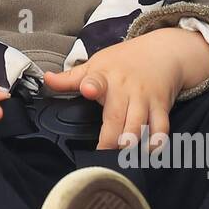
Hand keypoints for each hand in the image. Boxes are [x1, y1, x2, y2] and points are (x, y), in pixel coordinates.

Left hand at [42, 28, 208, 149]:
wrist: (162, 51)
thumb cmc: (123, 61)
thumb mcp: (95, 64)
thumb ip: (71, 79)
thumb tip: (46, 79)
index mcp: (105, 77)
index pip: (96, 80)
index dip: (91, 85)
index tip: (88, 90)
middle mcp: (125, 88)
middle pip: (117, 118)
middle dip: (111, 139)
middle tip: (102, 155)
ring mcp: (145, 98)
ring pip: (139, 126)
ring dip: (131, 144)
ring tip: (122, 158)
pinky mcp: (161, 106)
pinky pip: (161, 128)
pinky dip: (156, 142)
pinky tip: (149, 152)